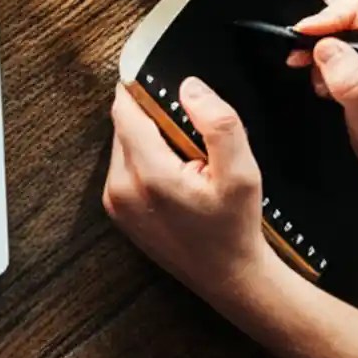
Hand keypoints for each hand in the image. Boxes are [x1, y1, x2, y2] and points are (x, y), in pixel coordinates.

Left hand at [103, 77, 269, 301]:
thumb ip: (218, 124)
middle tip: (187, 133)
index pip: (125, 111)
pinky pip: (123, 167)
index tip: (158, 78)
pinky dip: (144, 161)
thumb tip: (189, 87)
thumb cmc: (235, 227)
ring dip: (147, 140)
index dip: (140, 90)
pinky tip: (175, 176)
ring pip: (122, 145)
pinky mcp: (117, 211)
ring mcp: (115, 202)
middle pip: (123, 127)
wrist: (229, 278)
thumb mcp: (242, 172)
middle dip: (151, 119)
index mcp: (147, 175)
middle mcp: (121, 188)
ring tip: (184, 159)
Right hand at [287, 0, 357, 187]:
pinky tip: (320, 78)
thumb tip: (327, 47)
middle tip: (302, 54)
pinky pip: (332, 39)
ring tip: (317, 75)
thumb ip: (353, 83)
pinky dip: (317, 55)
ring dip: (318, 44)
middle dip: (323, 30)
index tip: (308, 32)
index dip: (338, 12)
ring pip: (339, 22)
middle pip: (352, 7)